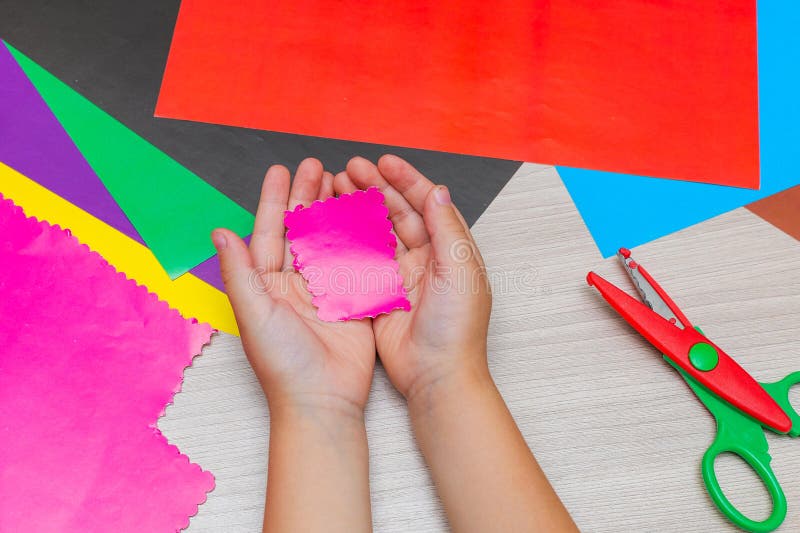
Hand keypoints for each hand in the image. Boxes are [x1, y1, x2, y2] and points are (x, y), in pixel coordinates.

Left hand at [212, 158, 375, 418]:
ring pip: (330, 240)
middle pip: (301, 230)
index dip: (275, 200)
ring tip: (341, 181)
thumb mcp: (255, 312)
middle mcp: (295, 284)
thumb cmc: (282, 364)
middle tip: (315, 166)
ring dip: (334, 210)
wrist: (322, 401)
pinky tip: (366, 214)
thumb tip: (218, 231)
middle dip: (306, 197)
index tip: (281, 170)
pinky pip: (356, 262)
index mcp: (267, 284)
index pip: (269, 232)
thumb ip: (239, 271)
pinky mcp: (353, 301)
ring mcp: (326, 291)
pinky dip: (362, 237)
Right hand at [332, 155, 491, 405]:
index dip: (406, 180)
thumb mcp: (459, 271)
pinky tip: (331, 222)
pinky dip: (348, 239)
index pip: (427, 204)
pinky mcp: (381, 294)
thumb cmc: (457, 328)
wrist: (438, 375)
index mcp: (450, 250)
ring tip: (338, 187)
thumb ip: (447, 228)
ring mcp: (402, 276)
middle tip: (351, 169)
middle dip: (376, 188)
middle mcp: (427, 259)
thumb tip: (438, 190)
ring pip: (378, 232)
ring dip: (360, 209)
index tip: (384, 162)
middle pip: (399, 213)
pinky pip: (362, 259)